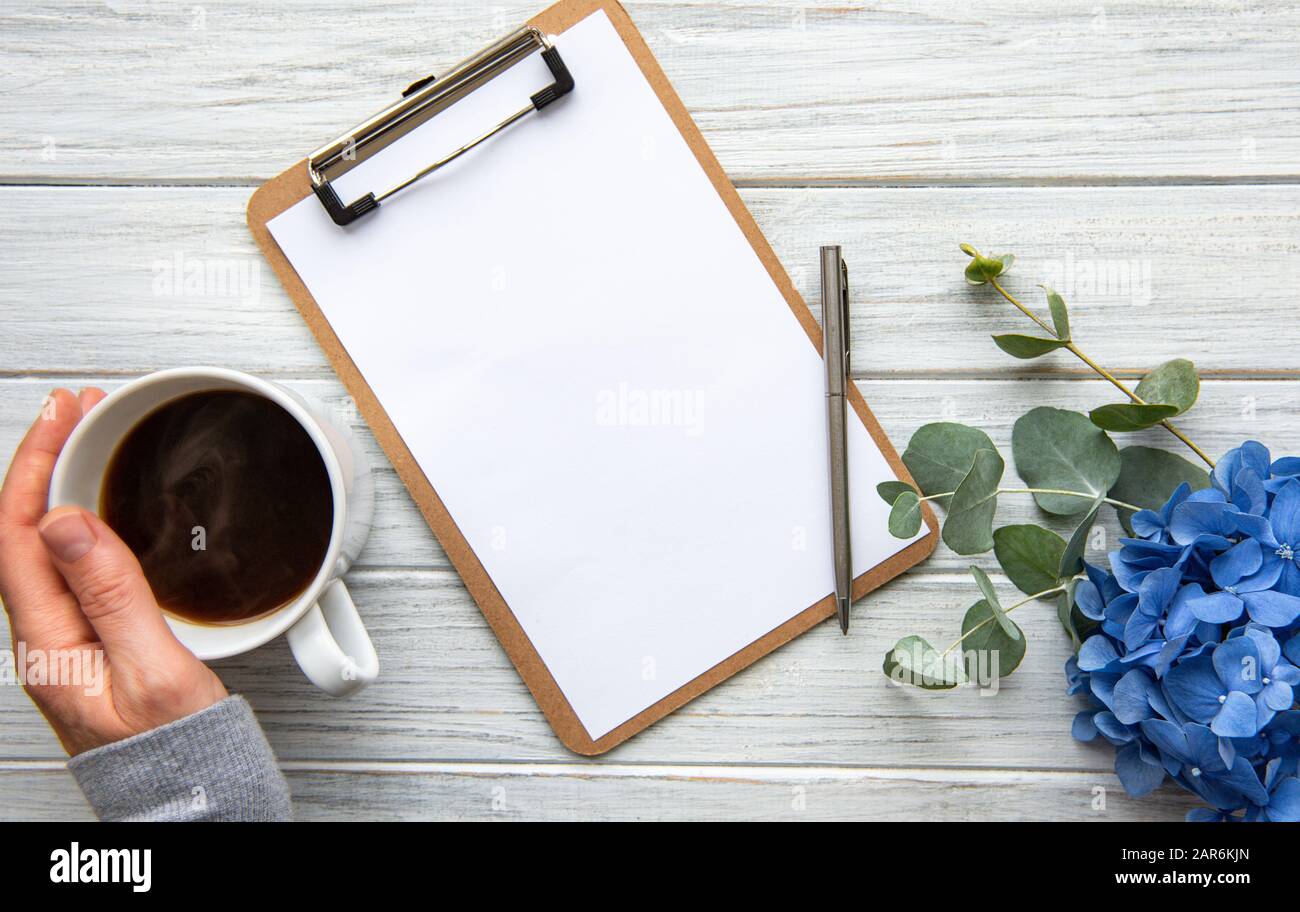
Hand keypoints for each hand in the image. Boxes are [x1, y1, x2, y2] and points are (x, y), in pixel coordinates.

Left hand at [0, 389, 226, 754]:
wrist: (192, 798)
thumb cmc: (175, 753)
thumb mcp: (154, 671)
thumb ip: (112, 596)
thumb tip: (68, 524)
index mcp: (47, 644)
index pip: (18, 535)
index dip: (36, 465)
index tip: (64, 417)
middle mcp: (46, 638)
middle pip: (22, 532)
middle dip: (44, 460)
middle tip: (76, 409)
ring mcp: (66, 639)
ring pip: (46, 545)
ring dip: (62, 485)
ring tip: (86, 439)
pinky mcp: (92, 640)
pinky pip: (73, 564)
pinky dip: (84, 518)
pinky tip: (103, 505)